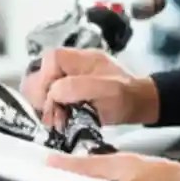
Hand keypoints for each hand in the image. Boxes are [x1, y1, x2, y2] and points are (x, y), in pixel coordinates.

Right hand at [19, 48, 159, 128]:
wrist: (139, 105)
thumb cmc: (128, 97)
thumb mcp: (109, 90)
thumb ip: (79, 87)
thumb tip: (53, 92)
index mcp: (82, 58)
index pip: (51, 59)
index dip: (47, 78)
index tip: (52, 100)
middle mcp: (72, 66)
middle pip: (40, 72)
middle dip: (41, 95)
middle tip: (51, 114)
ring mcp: (68, 79)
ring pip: (40, 87)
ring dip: (43, 105)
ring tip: (55, 120)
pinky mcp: (67, 94)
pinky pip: (47, 99)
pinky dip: (49, 111)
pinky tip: (58, 121)